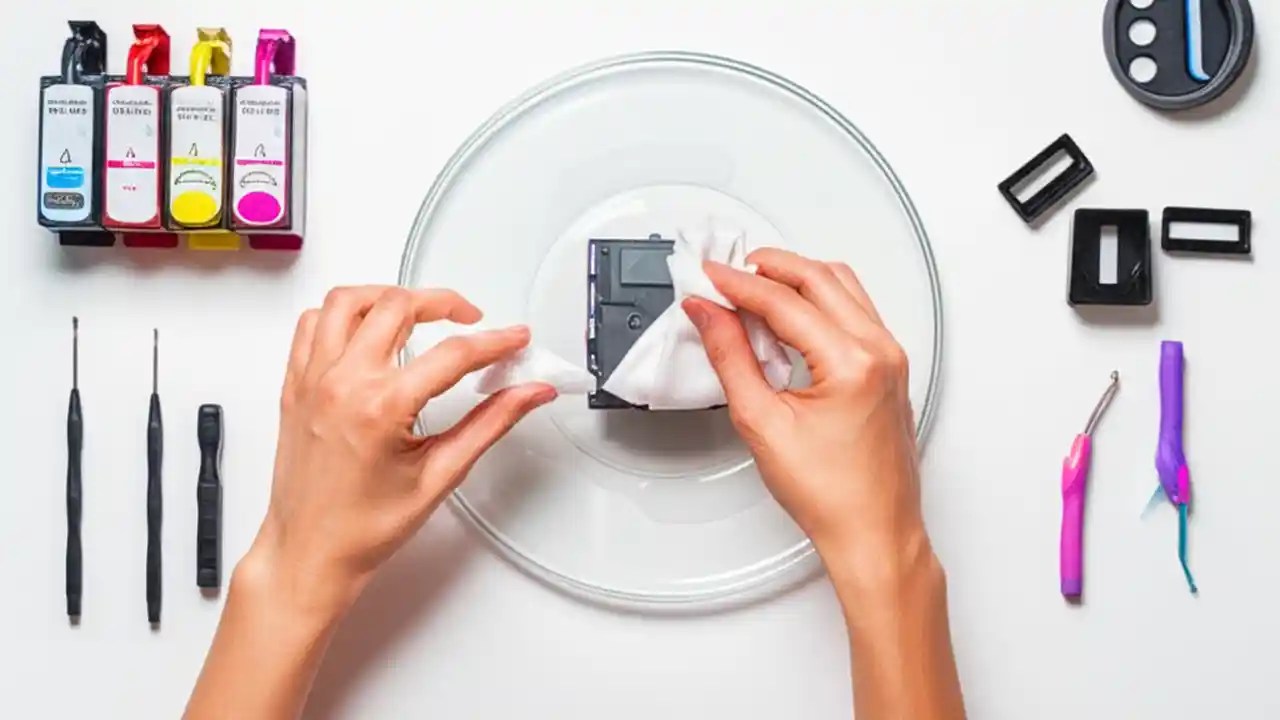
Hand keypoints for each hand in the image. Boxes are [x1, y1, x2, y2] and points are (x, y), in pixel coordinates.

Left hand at [241, 286, 555, 617]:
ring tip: (417, 311)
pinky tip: (365, 328)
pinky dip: (341, 313)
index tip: (513, 340)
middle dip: (443, 303)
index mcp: (380, 407)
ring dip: (388, 295)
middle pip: (398, 306)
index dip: (493, 342)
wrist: (308, 553)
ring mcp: (312, 379)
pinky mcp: (294, 384)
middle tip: (470, 319)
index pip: (452, 354)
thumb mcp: (440, 475)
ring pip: (348, 300)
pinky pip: (312, 324)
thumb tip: (526, 395)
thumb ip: (489, 424)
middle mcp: (341, 383)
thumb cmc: (362, 528)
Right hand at [682, 249, 925, 580]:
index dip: (738, 283)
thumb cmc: (833, 497)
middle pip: (819, 277)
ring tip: (752, 291)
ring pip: (842, 286)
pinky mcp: (889, 368)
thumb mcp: (762, 423)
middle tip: (727, 273)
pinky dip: (818, 301)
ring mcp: (890, 357)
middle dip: (768, 267)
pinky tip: (786, 318)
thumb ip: (731, 358)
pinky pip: (854, 311)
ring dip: (796, 279)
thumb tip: (710, 316)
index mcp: (853, 362)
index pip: (785, 301)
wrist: (874, 534)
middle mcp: (881, 351)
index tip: (708, 277)